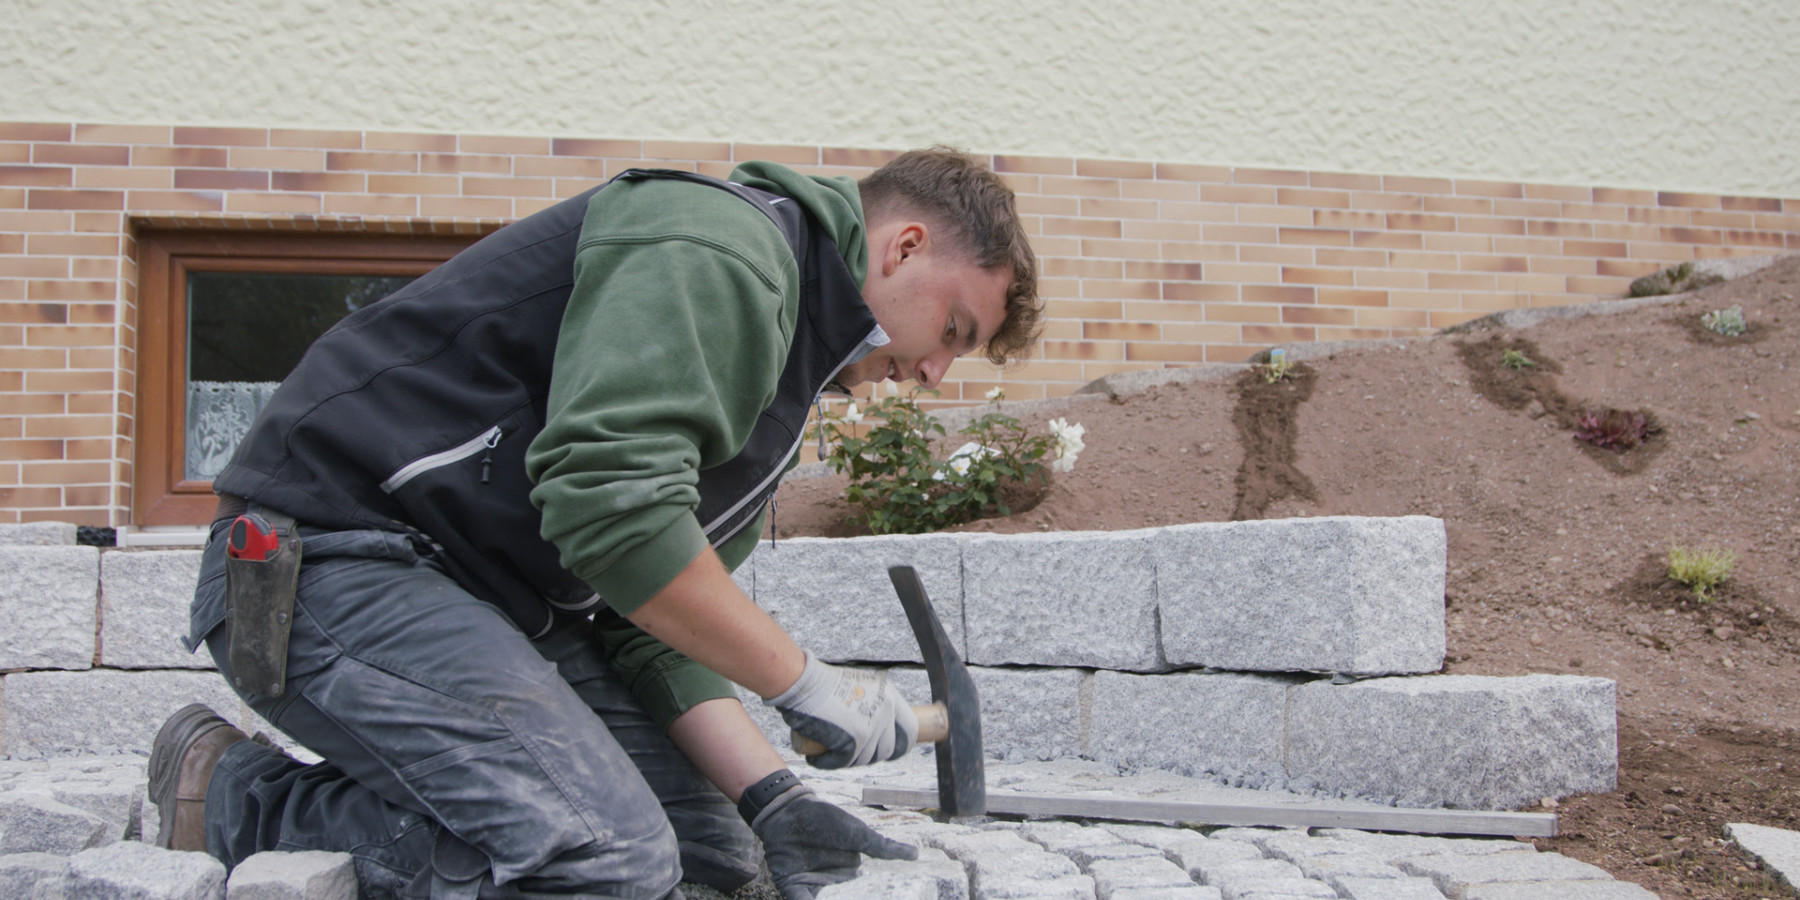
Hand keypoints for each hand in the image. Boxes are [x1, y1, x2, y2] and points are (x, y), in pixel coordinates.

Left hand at [750, 783, 917, 899]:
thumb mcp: (859, 834)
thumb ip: (883, 848)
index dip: (869, 897)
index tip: (886, 896)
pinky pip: (800, 899)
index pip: (861, 894)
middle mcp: (831, 882)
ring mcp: (811, 885)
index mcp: (849, 873)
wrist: (791, 808)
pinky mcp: (792, 885)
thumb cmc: (826, 819)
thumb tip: (915, 854)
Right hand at [767, 652, 917, 767]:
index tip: (890, 751)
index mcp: (889, 696)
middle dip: (868, 755)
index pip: (910, 731)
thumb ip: (872, 706)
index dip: (900, 745)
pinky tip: (818, 756)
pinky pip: (843, 763)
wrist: (802, 681)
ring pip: (865, 759)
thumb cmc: (823, 683)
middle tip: (850, 750)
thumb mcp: (859, 687)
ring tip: (830, 750)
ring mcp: (870, 728)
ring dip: (847, 760)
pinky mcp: (853, 742)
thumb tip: (877, 730)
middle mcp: (885, 712)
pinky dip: (828, 763)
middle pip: (886, 750)